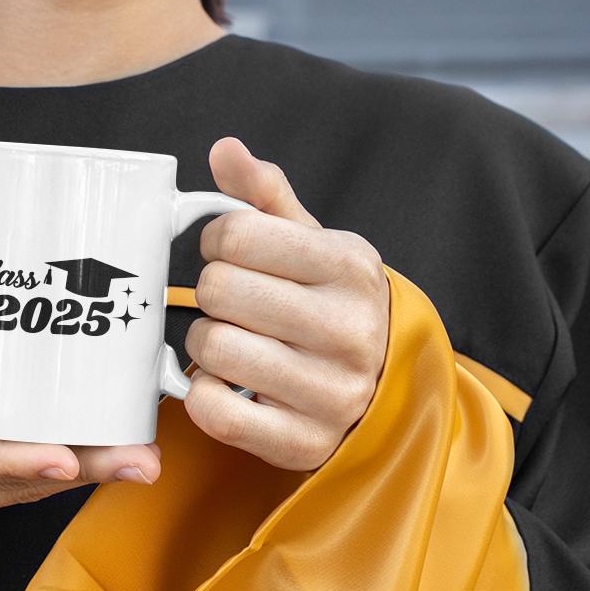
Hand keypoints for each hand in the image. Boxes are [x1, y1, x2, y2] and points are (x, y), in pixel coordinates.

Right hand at [0, 290, 162, 584]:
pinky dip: (45, 477)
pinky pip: (4, 494)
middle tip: (146, 459)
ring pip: (18, 492)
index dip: (15, 461)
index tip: (65, 458)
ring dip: (78, 475)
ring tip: (138, 459)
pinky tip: (83, 458)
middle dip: (82, 470)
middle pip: (15, 482)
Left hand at [182, 137, 391, 472]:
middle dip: (210, 292)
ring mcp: (331, 391)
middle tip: (229, 301)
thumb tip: (225, 149)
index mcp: (349, 267)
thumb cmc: (332, 303)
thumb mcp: (314, 243)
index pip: (237, 234)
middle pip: (218, 289)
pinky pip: (216, 411)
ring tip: (230, 339)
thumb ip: (265, 196)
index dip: (216, 239)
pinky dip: (204, 395)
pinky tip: (226, 384)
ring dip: (205, 342)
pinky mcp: (304, 441)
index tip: (227, 253)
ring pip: (213, 347)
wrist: (385, 388)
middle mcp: (348, 329)